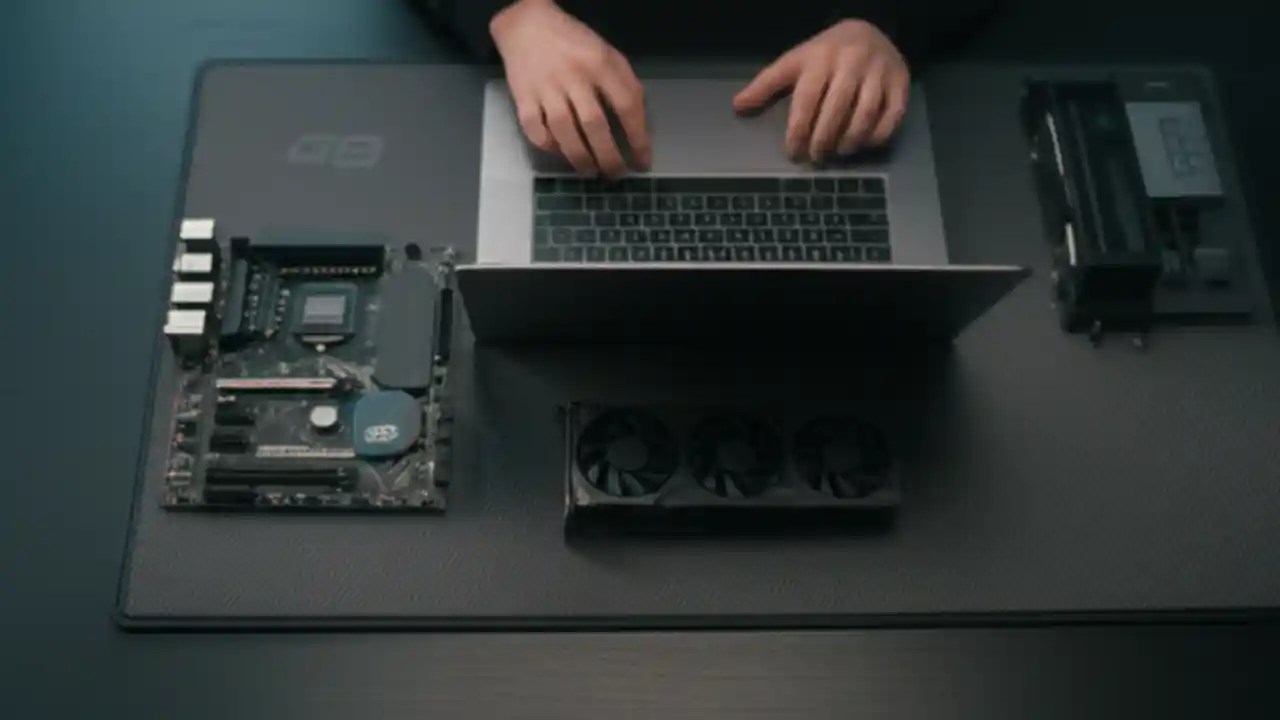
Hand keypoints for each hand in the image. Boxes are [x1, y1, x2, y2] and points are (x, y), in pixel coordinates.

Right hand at [489, 0, 650, 177]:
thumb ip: (624, 83)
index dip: (638, 139)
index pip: (627, 106)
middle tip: (616, 174)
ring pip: (565, 132)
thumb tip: (638, 125)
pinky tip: (561, 152)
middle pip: (595, 125)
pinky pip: (536, 131)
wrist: (528, 25)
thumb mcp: (607, 53)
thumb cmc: (574, 43)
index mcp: (600, 63)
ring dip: (581, 158)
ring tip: (591, 171)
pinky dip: (549, 147)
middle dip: (609, 157)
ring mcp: (546, 88)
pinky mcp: (523, 97)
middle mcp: (574, 76)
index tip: (643, 162)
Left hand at [733, 19, 909, 163]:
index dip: (798, 132)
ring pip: (865, 114)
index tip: (793, 154)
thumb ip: (766, 85)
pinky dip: (877, 136)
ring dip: (849, 141)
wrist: (869, 29)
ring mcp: (878, 73)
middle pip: (836, 110)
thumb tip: (738, 107)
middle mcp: (850, 64)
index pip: (806, 101)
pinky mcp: (900, 82)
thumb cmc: (824, 53)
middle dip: (822, 140)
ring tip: (837, 154)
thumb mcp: (793, 63)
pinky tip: (863, 145)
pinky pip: (892, 116)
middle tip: (815, 159)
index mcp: (819, 60)